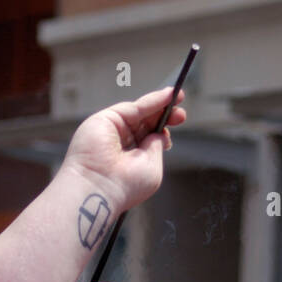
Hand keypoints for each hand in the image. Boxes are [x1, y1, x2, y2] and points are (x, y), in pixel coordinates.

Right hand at [61, 88, 186, 212]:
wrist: (99, 186)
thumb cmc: (125, 185)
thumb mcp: (151, 166)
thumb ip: (156, 147)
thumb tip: (161, 132)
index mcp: (131, 158)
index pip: (151, 136)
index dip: (165, 126)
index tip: (180, 119)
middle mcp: (121, 143)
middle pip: (147, 122)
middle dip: (166, 114)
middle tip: (182, 112)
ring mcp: (114, 130)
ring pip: (141, 112)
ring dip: (162, 104)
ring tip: (179, 97)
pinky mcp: (107, 119)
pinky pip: (136, 107)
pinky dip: (153, 101)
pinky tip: (168, 96)